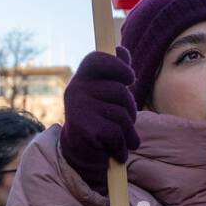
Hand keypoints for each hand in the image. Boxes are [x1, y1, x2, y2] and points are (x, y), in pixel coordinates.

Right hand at [59, 47, 139, 195]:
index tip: (130, 78)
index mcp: (81, 78)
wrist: (80, 155)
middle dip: (130, 109)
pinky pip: (117, 133)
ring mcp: (78, 108)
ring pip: (123, 115)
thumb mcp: (106, 94)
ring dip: (128, 132)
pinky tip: (114, 151)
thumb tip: (121, 49)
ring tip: (119, 139)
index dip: (118, 66)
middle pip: (121, 92)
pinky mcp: (84, 128)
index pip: (97, 59)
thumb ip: (115, 72)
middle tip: (123, 120)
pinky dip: (121, 147)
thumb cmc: (100, 120)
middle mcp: (76, 90)